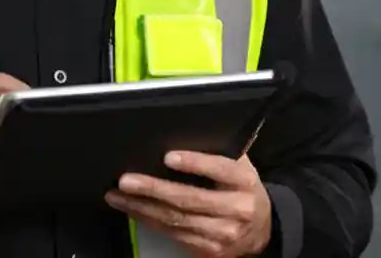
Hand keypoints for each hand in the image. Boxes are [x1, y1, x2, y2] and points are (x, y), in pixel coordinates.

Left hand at [105, 152, 272, 256]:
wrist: (262, 230)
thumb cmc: (242, 189)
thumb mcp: (240, 166)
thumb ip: (218, 152)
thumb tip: (181, 134)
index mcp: (244, 182)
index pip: (220, 169)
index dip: (195, 163)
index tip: (168, 157)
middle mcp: (236, 209)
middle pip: (189, 199)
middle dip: (153, 189)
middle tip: (126, 180)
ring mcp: (222, 234)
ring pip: (175, 220)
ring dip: (141, 208)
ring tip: (118, 195)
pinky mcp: (208, 250)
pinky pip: (173, 235)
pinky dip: (149, 221)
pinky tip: (133, 210)